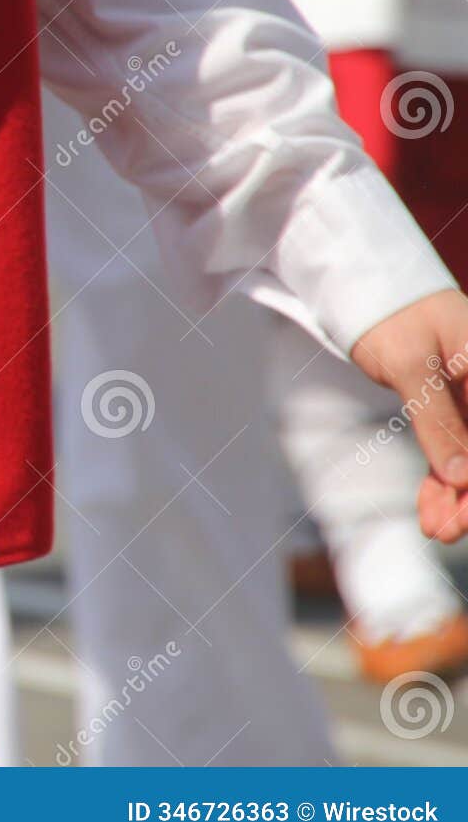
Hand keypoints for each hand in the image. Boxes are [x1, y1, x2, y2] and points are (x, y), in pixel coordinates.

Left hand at [351, 290, 467, 541]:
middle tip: (446, 532)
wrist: (364, 288)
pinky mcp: (451, 404)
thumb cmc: (390, 314)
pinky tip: (431, 511)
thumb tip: (465, 478)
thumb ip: (439, 421)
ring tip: (435, 532)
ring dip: (457, 496)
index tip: (467, 512)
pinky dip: (442, 480)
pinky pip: (454, 449)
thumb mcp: (412, 368)